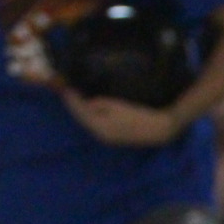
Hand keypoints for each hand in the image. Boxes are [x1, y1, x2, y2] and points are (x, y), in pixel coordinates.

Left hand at [61, 89, 182, 146]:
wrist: (159, 129)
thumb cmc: (140, 116)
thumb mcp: (117, 105)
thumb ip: (100, 104)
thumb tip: (89, 102)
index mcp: (98, 127)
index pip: (79, 110)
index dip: (70, 98)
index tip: (64, 86)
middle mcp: (99, 134)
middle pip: (81, 118)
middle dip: (74, 104)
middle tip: (67, 90)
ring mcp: (107, 137)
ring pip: (89, 121)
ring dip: (82, 110)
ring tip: (76, 97)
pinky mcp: (114, 136)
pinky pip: (97, 124)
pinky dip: (91, 115)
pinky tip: (91, 108)